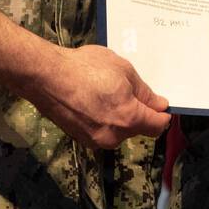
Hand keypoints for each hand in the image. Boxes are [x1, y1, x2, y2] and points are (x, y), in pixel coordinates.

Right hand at [29, 45, 171, 149]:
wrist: (47, 77)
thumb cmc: (85, 68)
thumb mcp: (122, 69)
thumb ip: (143, 91)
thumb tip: (158, 104)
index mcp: (129, 118)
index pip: (157, 126)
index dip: (162, 114)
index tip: (160, 105)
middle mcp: (114, 135)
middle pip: (137, 128)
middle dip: (138, 112)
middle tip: (126, 89)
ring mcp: (96, 140)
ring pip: (119, 130)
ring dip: (119, 116)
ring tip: (104, 93)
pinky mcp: (81, 139)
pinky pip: (102, 131)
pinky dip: (103, 119)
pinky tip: (92, 101)